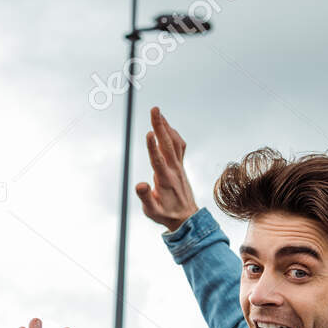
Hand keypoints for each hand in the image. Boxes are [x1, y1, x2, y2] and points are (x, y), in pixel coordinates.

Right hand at [136, 106, 197, 230]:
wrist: (187, 218)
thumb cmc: (166, 215)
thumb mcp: (152, 211)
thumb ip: (145, 198)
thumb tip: (140, 185)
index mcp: (165, 181)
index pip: (158, 161)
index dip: (153, 147)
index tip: (149, 133)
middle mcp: (174, 171)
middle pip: (167, 145)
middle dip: (160, 126)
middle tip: (154, 109)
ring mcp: (179, 167)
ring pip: (175, 142)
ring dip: (166, 127)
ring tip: (158, 113)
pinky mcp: (181, 166)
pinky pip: (180, 146)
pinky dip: (173, 134)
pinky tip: (167, 127)